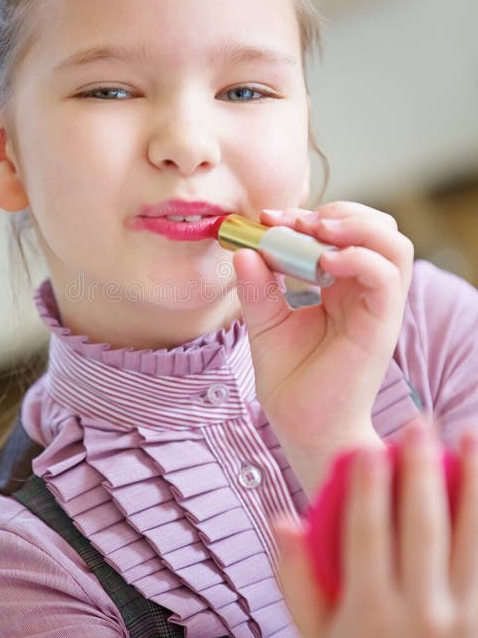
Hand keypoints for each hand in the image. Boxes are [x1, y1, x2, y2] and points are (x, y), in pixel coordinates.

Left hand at [232, 201, 413, 493]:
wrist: (302, 426)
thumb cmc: (290, 379)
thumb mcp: (265, 323)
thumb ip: (257, 287)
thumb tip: (244, 250)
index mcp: (339, 286)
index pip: (342, 232)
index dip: (306, 216)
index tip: (267, 219)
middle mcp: (363, 291)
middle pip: (378, 227)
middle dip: (337, 211)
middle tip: (294, 221)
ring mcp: (376, 306)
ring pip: (394, 243)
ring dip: (356, 226)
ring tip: (316, 231)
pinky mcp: (381, 325)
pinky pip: (388, 277)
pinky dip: (360, 258)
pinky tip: (325, 262)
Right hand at [274, 419, 477, 637]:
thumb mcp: (309, 632)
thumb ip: (293, 575)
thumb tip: (280, 519)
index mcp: (367, 615)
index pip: (367, 539)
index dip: (367, 491)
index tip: (368, 447)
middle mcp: (418, 615)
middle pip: (421, 529)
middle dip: (419, 470)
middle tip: (418, 421)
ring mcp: (457, 619)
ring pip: (466, 538)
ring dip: (469, 482)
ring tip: (468, 434)